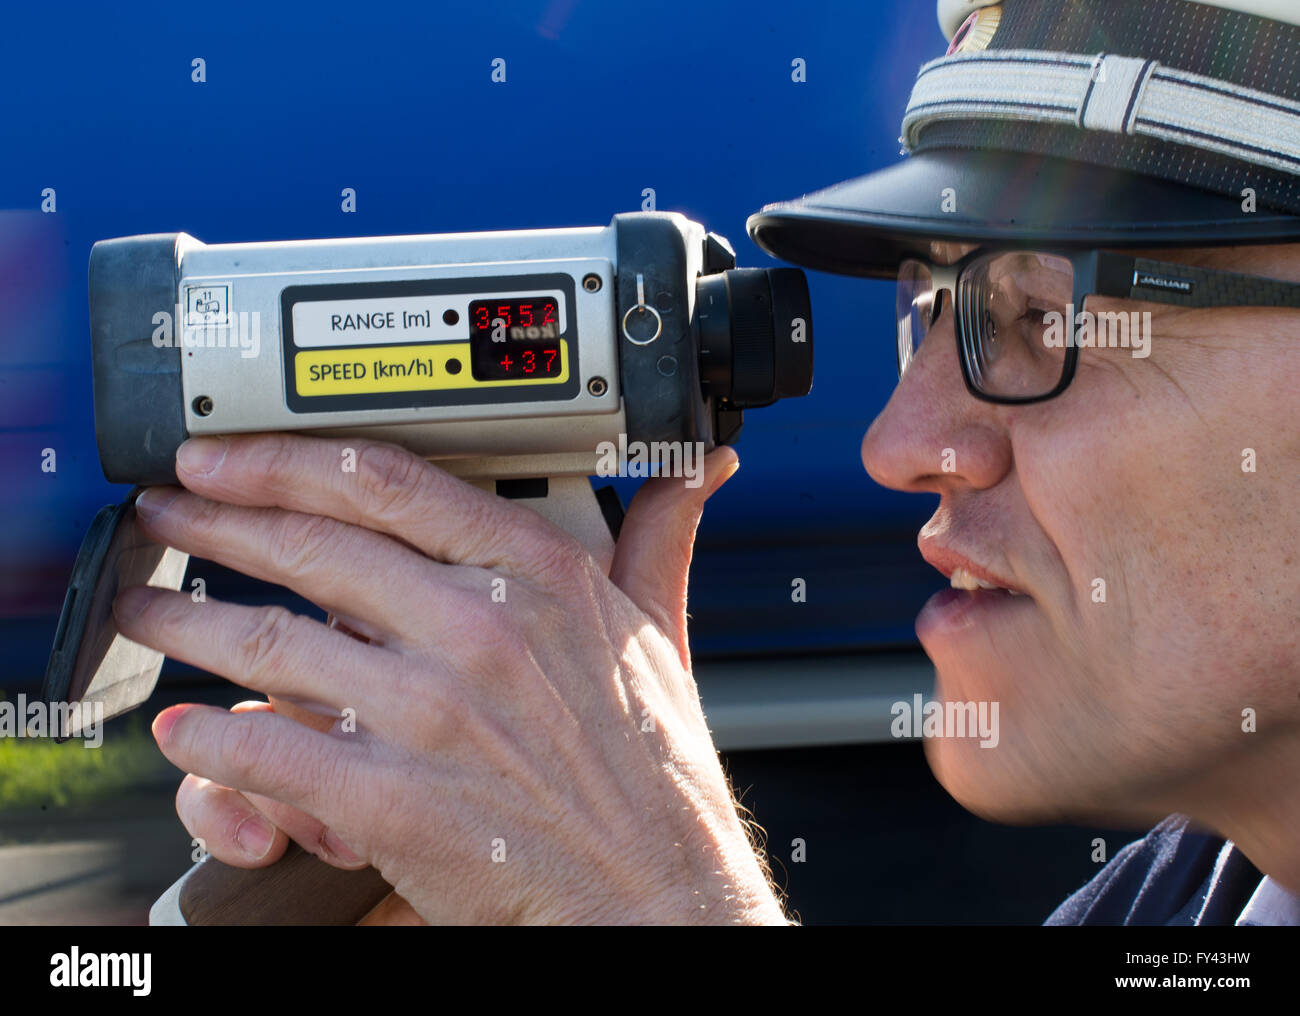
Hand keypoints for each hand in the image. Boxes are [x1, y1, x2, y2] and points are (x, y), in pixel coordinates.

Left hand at [113, 433, 786, 923]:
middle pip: (310, 548)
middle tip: (169, 513)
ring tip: (152, 611)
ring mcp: (431, 713)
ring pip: (269, 645)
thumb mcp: (661, 631)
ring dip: (188, 624)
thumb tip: (698, 475)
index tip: (229, 457)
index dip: (285, 459)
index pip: (387, 484)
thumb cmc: (652, 768)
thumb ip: (659, 537)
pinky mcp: (392, 797)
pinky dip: (210, 741)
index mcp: (539, 575)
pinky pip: (268, 752)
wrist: (654, 887)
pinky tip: (187, 729)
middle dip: (216, 522)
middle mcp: (480, 628)